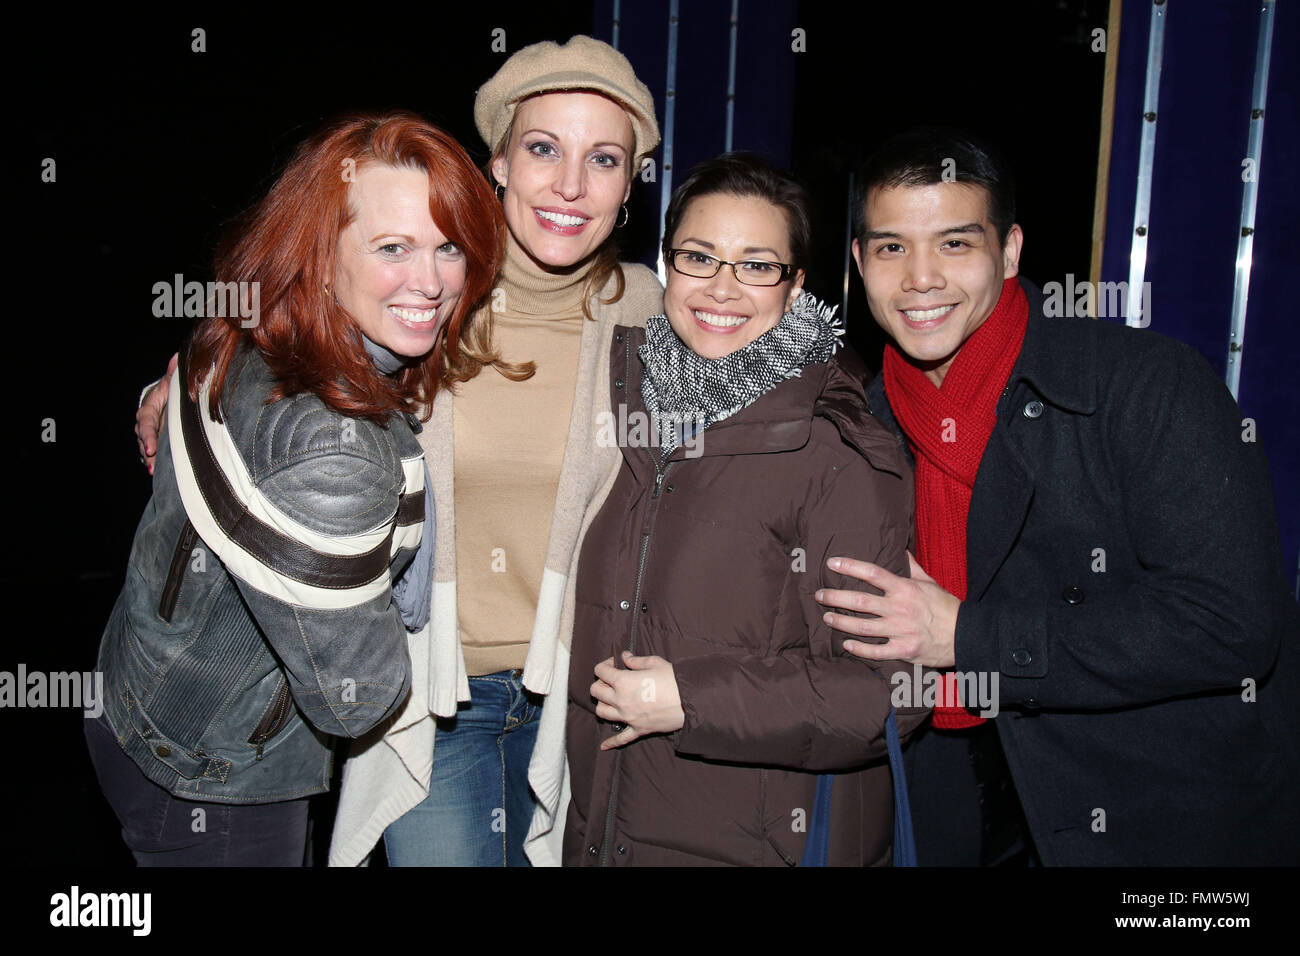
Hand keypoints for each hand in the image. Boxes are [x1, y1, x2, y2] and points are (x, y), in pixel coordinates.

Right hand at [135, 352, 177, 473]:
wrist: (168, 394)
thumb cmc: (172, 387)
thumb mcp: (173, 380)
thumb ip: (175, 372)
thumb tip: (179, 357)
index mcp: (150, 406)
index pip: (145, 421)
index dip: (147, 435)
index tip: (152, 446)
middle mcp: (146, 421)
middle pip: (142, 437)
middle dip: (146, 451)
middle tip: (152, 463)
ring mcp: (150, 432)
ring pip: (145, 446)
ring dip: (149, 459)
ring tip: (154, 471)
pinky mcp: (157, 440)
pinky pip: (153, 451)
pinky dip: (156, 461)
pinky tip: (159, 472)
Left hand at [591, 651, 684, 749]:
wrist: (690, 701)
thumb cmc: (673, 679)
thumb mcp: (655, 663)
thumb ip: (636, 660)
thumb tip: (625, 657)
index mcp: (623, 681)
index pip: (600, 671)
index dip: (605, 665)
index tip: (614, 664)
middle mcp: (621, 700)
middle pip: (596, 692)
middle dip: (600, 683)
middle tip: (611, 681)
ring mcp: (628, 717)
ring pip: (601, 712)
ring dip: (602, 704)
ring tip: (611, 700)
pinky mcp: (638, 729)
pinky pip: (620, 739)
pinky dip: (611, 742)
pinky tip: (603, 746)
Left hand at [815, 552, 958, 667]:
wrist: (966, 635)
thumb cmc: (946, 607)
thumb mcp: (930, 583)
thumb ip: (912, 568)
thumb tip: (901, 550)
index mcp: (905, 589)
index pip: (872, 573)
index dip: (850, 566)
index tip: (832, 563)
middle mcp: (899, 608)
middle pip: (860, 600)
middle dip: (835, 597)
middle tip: (819, 595)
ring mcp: (900, 631)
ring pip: (862, 626)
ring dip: (841, 622)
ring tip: (827, 618)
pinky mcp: (904, 651)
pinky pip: (876, 651)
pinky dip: (859, 648)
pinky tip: (846, 644)